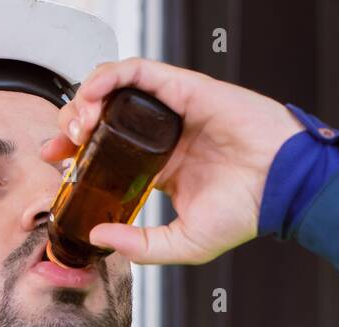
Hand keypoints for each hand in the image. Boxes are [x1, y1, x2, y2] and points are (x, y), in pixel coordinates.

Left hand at [41, 58, 303, 265]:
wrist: (281, 188)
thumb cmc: (247, 213)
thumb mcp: (184, 244)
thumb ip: (141, 244)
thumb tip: (98, 235)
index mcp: (163, 168)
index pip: (107, 151)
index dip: (76, 153)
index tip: (57, 163)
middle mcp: (164, 135)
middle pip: (103, 116)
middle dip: (73, 125)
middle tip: (63, 144)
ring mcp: (173, 109)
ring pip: (114, 89)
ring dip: (86, 99)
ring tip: (79, 123)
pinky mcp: (184, 88)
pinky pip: (137, 70)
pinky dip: (109, 76)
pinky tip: (94, 94)